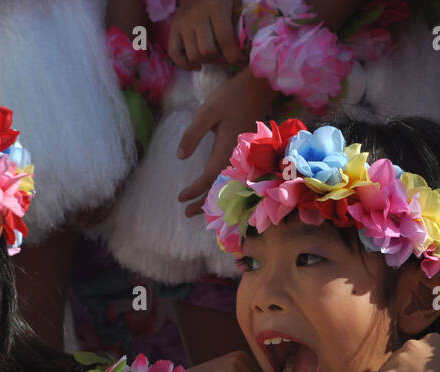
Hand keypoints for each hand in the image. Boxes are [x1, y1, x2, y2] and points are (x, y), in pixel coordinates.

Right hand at [168, 0, 241, 69]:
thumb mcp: (235, 4)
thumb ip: (239, 24)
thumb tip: (243, 50)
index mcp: (215, 8)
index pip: (225, 40)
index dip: (235, 56)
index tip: (241, 61)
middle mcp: (196, 16)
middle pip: (207, 51)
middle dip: (219, 58)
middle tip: (225, 55)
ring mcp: (183, 22)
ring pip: (193, 55)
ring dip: (205, 61)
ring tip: (213, 56)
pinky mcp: (174, 28)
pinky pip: (174, 53)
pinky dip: (185, 64)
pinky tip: (197, 65)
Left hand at [177, 68, 277, 215]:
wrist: (258, 89)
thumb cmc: (231, 97)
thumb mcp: (207, 112)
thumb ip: (193, 135)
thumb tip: (180, 157)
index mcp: (226, 150)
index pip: (208, 178)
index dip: (194, 190)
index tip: (180, 198)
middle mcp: (238, 159)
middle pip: (221, 189)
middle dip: (204, 204)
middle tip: (187, 214)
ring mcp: (245, 158)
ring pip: (229, 186)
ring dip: (215, 199)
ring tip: (200, 211)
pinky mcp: (248, 154)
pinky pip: (235, 178)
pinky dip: (225, 190)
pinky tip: (218, 193)